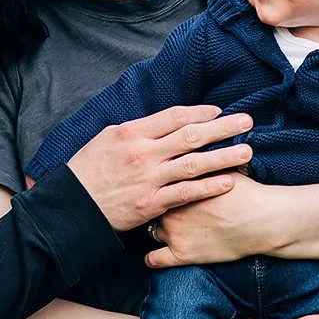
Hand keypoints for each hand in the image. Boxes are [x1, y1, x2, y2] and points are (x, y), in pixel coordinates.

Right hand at [64, 106, 253, 231]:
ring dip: (223, 157)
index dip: (199, 112)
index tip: (218, 111)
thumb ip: (136, 131)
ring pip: (194, 164)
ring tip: (247, 152)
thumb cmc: (87, 171)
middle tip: (246, 121)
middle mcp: (143, 153)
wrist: (72, 208)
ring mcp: (148, 179)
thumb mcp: (106, 139)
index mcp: (132, 132)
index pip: (174, 116)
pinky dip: (208, 187)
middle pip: (190, 135)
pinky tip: (228, 183)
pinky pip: (186, 193)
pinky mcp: (151, 203)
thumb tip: (161, 123)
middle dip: (222, 128)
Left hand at [145, 173, 275, 268]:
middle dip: (160, 206)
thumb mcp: (222, 167)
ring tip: (173, 229)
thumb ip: (203, 160)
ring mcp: (174, 232)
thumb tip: (196, 149)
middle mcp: (170, 207)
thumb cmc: (246, 192)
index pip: (157, 184)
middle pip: (153, 206)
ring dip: (160, 229)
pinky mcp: (182, 254)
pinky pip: (154, 259)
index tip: (166, 188)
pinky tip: (154, 256)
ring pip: (153, 230)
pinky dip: (153, 258)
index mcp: (178, 184)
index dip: (162, 186)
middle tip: (172, 208)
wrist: (261, 220)